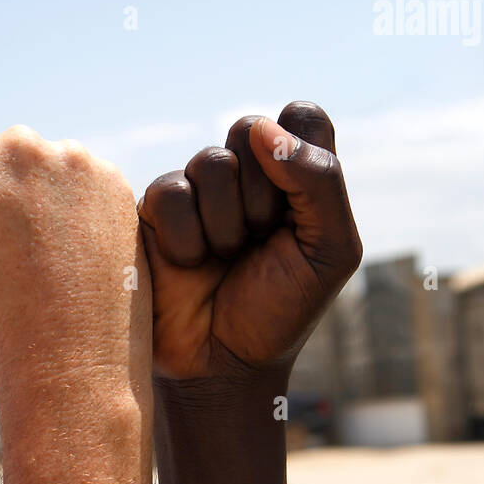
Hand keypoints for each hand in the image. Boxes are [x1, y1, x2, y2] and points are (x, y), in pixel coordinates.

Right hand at [0, 122, 150, 401]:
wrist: (69, 365)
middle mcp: (16, 147)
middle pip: (5, 152)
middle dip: (7, 186)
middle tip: (18, 248)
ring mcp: (71, 160)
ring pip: (52, 166)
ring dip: (50, 195)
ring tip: (55, 261)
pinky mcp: (114, 181)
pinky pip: (91, 184)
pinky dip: (88, 210)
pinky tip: (83, 258)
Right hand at [138, 103, 361, 381]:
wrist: (223, 366)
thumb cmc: (281, 311)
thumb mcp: (330, 251)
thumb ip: (319, 181)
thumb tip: (263, 130)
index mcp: (294, 177)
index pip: (302, 116)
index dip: (299, 153)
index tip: (296, 208)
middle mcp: (246, 175)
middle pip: (251, 130)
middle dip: (260, 197)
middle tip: (257, 244)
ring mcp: (198, 191)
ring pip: (210, 163)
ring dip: (224, 225)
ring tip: (222, 261)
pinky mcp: (153, 212)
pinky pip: (170, 193)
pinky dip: (186, 238)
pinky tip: (190, 266)